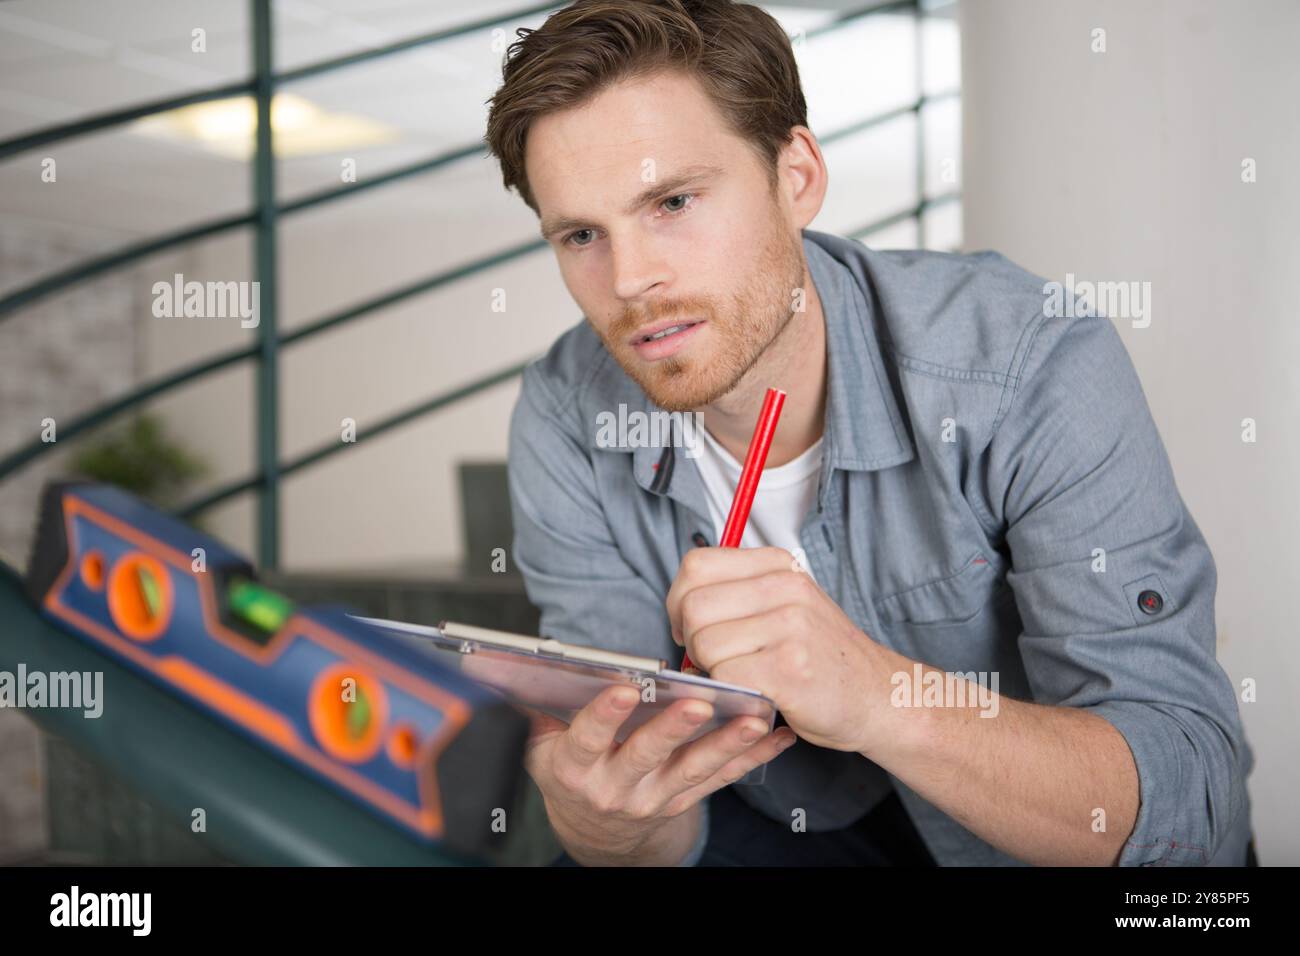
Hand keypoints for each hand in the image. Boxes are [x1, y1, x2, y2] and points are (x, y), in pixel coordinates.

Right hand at [521, 684, 795, 863]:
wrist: (593, 825)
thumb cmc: (570, 765)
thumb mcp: (543, 742)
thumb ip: (541, 707)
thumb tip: (526, 663)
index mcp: (575, 766)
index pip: (588, 738)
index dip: (604, 715)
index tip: (622, 689)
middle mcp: (614, 787)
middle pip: (645, 755)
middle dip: (672, 729)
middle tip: (697, 703)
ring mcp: (652, 798)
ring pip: (692, 769)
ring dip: (725, 743)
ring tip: (753, 719)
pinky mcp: (683, 801)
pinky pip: (720, 780)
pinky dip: (752, 758)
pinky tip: (777, 737)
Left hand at [666, 546, 900, 753]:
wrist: (880, 698)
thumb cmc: (823, 658)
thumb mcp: (788, 605)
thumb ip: (739, 594)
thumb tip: (679, 606)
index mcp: (779, 566)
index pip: (696, 564)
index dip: (679, 600)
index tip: (690, 625)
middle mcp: (786, 587)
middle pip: (693, 604)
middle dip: (690, 639)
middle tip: (714, 660)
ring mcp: (790, 625)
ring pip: (704, 642)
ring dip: (711, 669)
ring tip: (742, 677)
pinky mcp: (789, 668)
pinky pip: (724, 676)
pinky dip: (728, 692)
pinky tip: (753, 695)